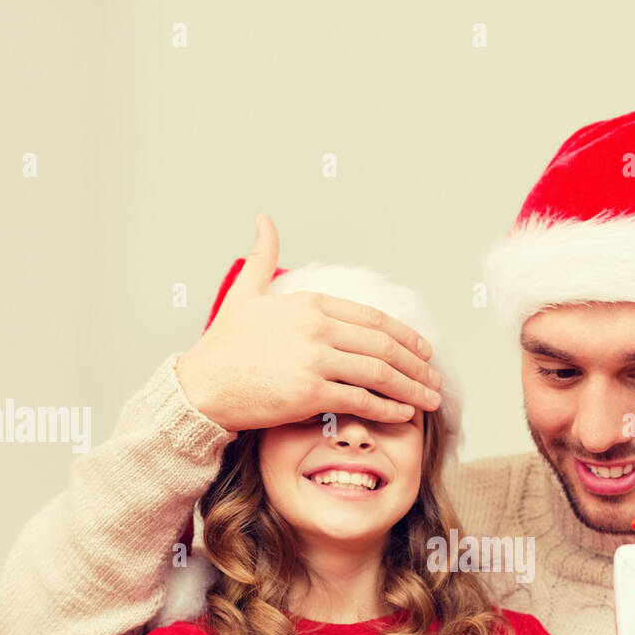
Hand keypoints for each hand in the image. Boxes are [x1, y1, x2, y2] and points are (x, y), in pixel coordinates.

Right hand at [175, 212, 443, 431]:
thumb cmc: (223, 346)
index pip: (373, 318)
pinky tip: (404, 415)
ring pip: (379, 373)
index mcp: (309, 303)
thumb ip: (261, 255)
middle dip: (416, 365)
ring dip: (411, 388)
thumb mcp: (243, 291)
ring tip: (429, 400)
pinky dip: (387, 409)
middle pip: (383, 345)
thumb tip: (264, 219)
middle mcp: (316, 328)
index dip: (404, 335)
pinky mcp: (309, 393)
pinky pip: (361, 400)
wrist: (200, 386)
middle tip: (434, 379)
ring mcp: (314, 360)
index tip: (422, 350)